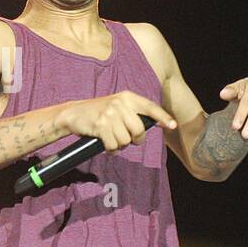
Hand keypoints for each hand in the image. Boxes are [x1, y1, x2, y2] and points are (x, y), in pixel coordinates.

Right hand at [55, 89, 177, 152]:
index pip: (150, 107)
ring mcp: (110, 113)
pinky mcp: (101, 125)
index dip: (163, 117)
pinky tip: (105, 143)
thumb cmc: (100, 113)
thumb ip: (135, 113)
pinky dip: (111, 149)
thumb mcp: (118, 106)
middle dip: (135, 140)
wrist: (73, 113)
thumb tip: (156, 124)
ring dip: (120, 145)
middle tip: (127, 139)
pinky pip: (114, 145)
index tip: (173, 126)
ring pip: (126, 140)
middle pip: (139, 130)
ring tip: (111, 138)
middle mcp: (120, 103)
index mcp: (128, 97)